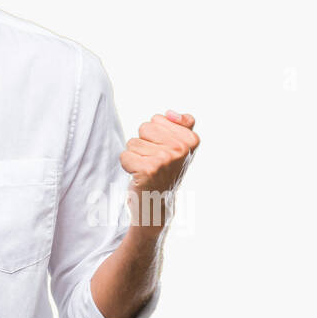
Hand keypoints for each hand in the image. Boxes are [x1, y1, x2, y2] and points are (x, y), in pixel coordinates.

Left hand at [119, 109, 198, 227]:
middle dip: (144, 143)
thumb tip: (170, 113)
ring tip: (147, 169)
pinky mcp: (148, 170)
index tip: (165, 152)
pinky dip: (128, 166)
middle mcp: (180, 149)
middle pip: (145, 127)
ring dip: (136, 156)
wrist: (158, 204)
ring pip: (133, 142)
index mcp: (191, 140)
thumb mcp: (181, 147)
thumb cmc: (166, 172)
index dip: (156, 135)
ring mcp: (165, 159)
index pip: (159, 118)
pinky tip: (139, 176)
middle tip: (154, 161)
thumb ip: (182, 124)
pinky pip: (125, 155)